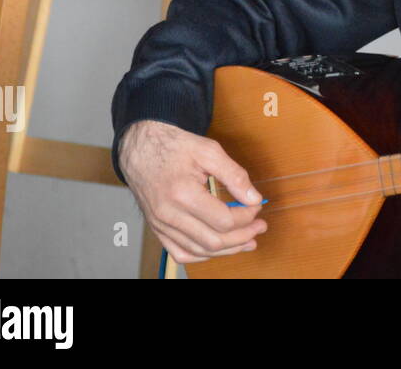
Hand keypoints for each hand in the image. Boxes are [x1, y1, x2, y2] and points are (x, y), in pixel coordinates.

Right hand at [118, 119, 266, 264]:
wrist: (141, 148)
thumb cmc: (174, 146)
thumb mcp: (209, 151)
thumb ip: (234, 175)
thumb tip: (254, 198)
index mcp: (182, 194)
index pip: (224, 220)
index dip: (247, 216)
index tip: (257, 205)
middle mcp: (169, 215)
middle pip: (213, 241)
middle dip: (243, 236)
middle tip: (260, 226)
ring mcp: (160, 225)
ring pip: (199, 251)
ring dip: (227, 250)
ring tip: (248, 241)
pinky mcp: (157, 229)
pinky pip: (180, 253)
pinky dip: (203, 255)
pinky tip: (219, 248)